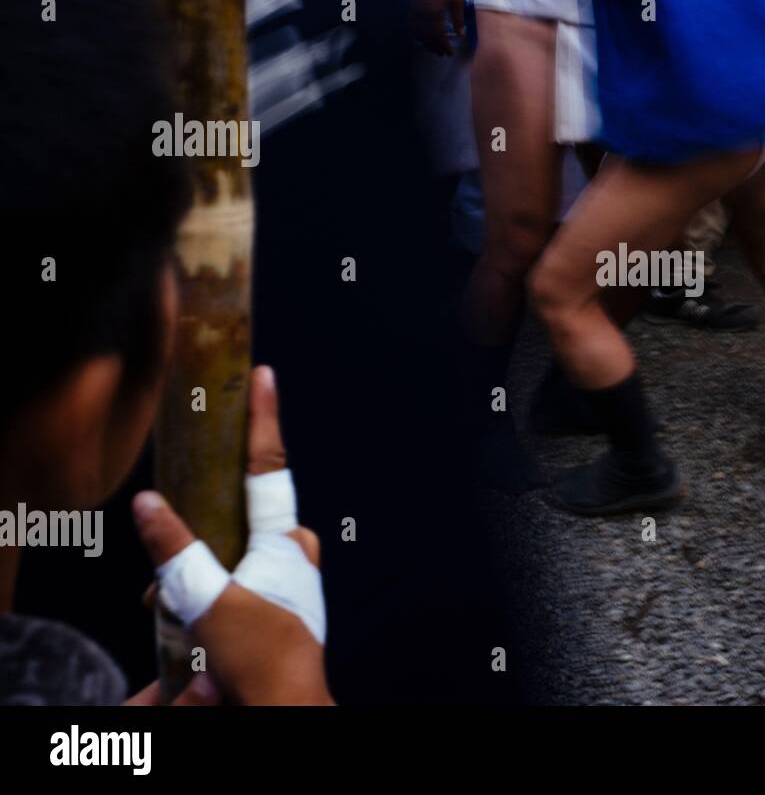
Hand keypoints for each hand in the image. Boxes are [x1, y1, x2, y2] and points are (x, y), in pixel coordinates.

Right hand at [133, 366, 332, 705]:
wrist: (286, 710)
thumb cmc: (257, 655)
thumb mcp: (205, 600)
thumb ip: (174, 550)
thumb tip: (148, 503)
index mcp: (284, 539)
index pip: (267, 466)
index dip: (263, 418)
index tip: (264, 375)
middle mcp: (295, 552)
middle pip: (234, 528)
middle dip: (196, 553)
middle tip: (171, 596)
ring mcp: (292, 580)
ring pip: (230, 564)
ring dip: (198, 590)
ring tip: (186, 631)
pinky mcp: (284, 606)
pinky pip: (239, 591)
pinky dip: (211, 608)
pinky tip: (197, 643)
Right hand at [410, 0, 465, 54]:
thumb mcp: (457, 0)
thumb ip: (458, 19)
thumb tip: (461, 35)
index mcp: (433, 12)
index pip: (438, 36)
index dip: (444, 47)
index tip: (450, 53)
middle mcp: (421, 13)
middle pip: (427, 38)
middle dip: (435, 47)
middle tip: (444, 54)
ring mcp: (414, 10)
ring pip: (418, 33)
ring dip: (426, 43)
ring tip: (435, 49)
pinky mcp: (411, 6)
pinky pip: (413, 26)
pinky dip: (418, 34)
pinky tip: (425, 38)